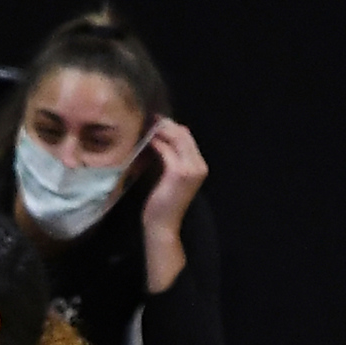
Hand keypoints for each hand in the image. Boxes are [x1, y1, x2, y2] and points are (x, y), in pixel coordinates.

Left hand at [140, 118, 208, 241]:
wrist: (163, 226)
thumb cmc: (162, 205)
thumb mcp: (169, 178)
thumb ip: (170, 158)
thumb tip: (162, 138)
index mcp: (199, 165)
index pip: (187, 137)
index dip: (172, 126)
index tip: (156, 120)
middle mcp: (199, 165)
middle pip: (183, 134)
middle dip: (166, 124)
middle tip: (149, 118)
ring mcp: (190, 168)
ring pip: (177, 138)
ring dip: (160, 130)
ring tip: (146, 125)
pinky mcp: (178, 173)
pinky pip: (166, 150)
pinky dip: (156, 143)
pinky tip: (146, 140)